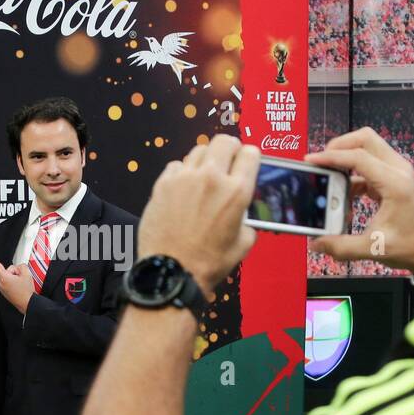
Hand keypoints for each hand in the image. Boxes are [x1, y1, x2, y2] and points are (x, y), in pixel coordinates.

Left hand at [0, 254, 32, 313]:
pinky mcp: (5, 293)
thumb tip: (19, 268)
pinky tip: (20, 288)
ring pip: (9, 278)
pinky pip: (9, 284)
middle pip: (8, 271)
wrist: (28, 303)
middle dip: (15, 273)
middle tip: (22, 279)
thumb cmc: (26, 291)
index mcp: (4, 278)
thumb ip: (22, 266)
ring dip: (15, 279)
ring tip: (21, 285)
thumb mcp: (27, 274)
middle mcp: (1, 283)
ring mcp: (3, 289)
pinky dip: (14, 284)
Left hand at [138, 134, 259, 289]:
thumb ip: (246, 219)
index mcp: (237, 192)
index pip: (250, 153)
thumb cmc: (209, 263)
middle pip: (224, 141)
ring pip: (199, 150)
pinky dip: (182, 173)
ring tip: (204, 177)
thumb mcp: (243, 243)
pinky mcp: (163, 184)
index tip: (246, 163)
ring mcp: (184, 178)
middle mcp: (211, 178)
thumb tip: (241, 212)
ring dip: (206, 160)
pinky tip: (183, 189)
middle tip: (227, 162)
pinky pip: (176, 165)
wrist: (172, 272)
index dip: (250, 157)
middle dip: (230, 149)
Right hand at [305, 128, 413, 274]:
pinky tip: (341, 190)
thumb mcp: (373, 248)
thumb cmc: (409, 247)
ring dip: (346, 154)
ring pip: (368, 146)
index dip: (332, 157)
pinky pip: (369, 162)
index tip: (311, 161)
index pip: (359, 157)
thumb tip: (316, 243)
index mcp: (395, 184)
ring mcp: (397, 171)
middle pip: (365, 139)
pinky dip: (352, 170)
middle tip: (321, 161)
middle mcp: (398, 171)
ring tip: (327, 172)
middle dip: (340, 145)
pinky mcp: (393, 177)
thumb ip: (341, 246)